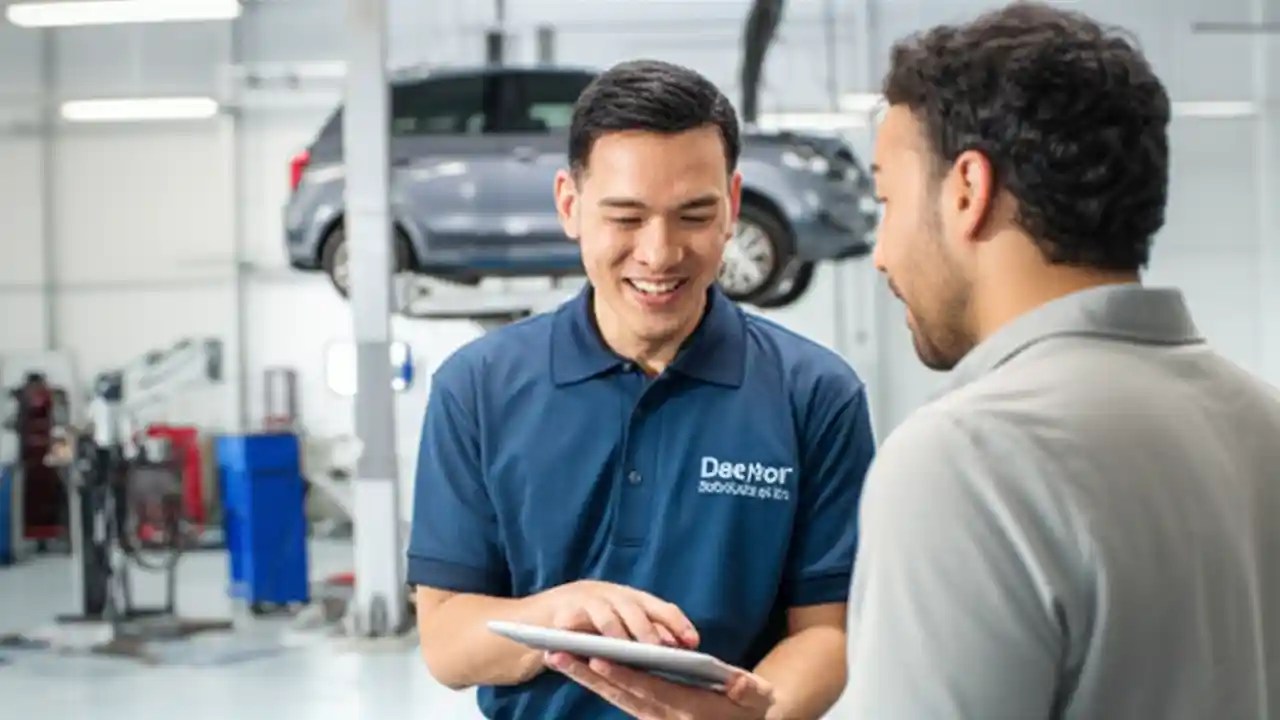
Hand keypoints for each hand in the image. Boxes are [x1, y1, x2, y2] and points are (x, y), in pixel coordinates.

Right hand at [537, 580, 699, 648]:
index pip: (655, 606)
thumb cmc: (566, 636)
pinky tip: (604, 653)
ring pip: (612, 611)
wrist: (517, 632)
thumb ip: (630, 636)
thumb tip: (668, 647)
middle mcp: (604, 592)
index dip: (676, 622)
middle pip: (637, 605)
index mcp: (620, 597)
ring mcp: (581, 598)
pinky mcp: (560, 611)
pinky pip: (581, 621)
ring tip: (643, 652)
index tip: (694, 642)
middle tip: (669, 649)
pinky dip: (593, 634)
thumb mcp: (603, 634)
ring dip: (628, 631)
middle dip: (655, 628)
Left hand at [547, 651, 774, 719]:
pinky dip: (595, 681)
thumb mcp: (756, 698)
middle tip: (557, 654)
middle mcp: (663, 717)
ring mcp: (651, 718)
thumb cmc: (749, 709)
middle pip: (619, 694)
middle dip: (587, 673)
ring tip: (555, 655)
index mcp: (688, 710)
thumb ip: (745, 689)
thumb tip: (737, 680)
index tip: (597, 658)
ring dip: (583, 676)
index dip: (623, 675)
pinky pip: (617, 697)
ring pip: (612, 697)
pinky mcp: (645, 713)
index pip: (650, 690)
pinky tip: (574, 662)